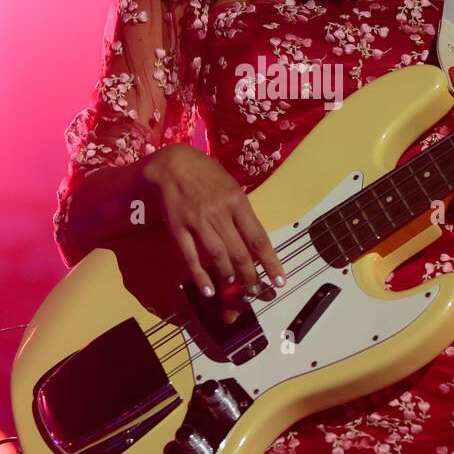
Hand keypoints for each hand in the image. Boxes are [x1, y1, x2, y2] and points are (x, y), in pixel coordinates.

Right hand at [140, 144, 285, 322]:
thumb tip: (254, 241)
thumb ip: (242, 212)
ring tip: (235, 285)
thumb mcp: (231, 186)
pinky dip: (200, 276)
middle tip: (256, 289)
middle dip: (250, 275)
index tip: (279, 280)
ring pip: (218, 256)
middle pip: (240, 251)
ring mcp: (198, 221)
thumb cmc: (207, 174)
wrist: (174, 163)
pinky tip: (209, 290)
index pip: (258, 238)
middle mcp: (219, 213)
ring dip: (230, 275)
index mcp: (237, 201)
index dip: (270, 262)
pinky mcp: (178, 228)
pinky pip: (190, 256)